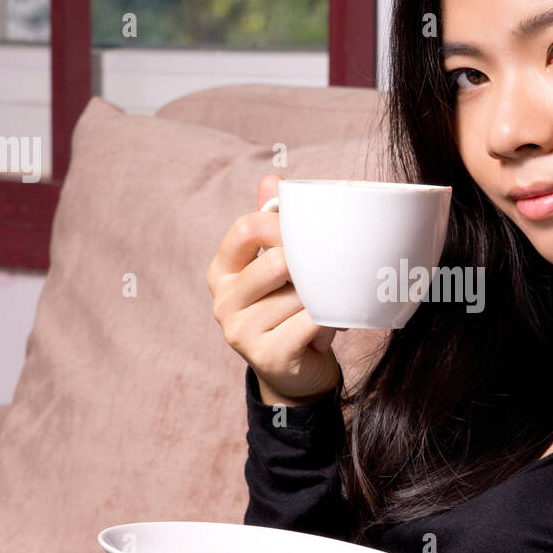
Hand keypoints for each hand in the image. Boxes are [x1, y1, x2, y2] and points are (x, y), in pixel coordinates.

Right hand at [206, 172, 345, 405]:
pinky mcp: (266, 355)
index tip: (308, 232)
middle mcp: (222, 301)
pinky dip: (330, 320)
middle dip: (311, 267)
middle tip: (327, 276)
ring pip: (300, 293)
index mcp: (222, 271)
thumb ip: (272, 223)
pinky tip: (329, 326)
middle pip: (277, 261)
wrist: (295, 374)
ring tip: (326, 307)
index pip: (246, 228)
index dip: (282, 224)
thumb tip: (274, 178)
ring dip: (324, 298)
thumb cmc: (289, 310)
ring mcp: (240, 332)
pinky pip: (311, 321)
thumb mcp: (277, 266)